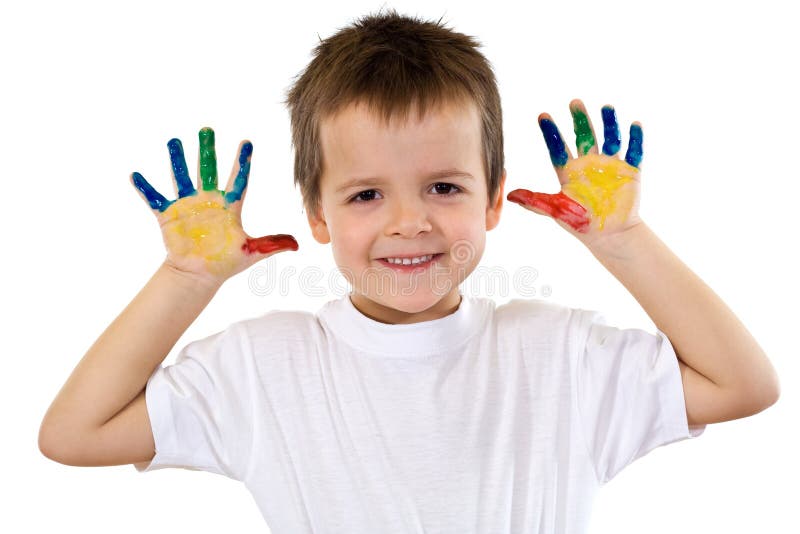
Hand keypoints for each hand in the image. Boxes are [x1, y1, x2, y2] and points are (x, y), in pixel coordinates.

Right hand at [131, 127, 297, 283]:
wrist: (199, 275)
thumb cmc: (226, 263)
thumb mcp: (252, 252)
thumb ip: (272, 244)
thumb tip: (298, 244)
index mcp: (229, 206)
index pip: (238, 179)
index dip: (242, 162)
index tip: (247, 142)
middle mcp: (208, 200)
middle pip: (208, 169)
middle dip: (207, 149)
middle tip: (207, 128)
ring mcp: (187, 205)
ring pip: (182, 177)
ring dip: (177, 161)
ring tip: (174, 142)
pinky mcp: (168, 215)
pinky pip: (154, 199)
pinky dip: (145, 188)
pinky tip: (136, 175)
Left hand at [507, 99, 643, 248]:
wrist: (610, 236)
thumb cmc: (581, 223)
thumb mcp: (556, 210)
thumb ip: (535, 201)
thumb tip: (509, 196)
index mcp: (570, 171)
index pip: (558, 147)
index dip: (551, 132)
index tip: (542, 116)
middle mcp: (589, 163)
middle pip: (584, 135)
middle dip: (580, 119)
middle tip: (574, 102)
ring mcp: (610, 165)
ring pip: (609, 138)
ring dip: (609, 123)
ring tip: (606, 108)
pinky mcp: (629, 170)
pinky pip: (633, 150)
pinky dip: (635, 138)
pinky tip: (634, 125)